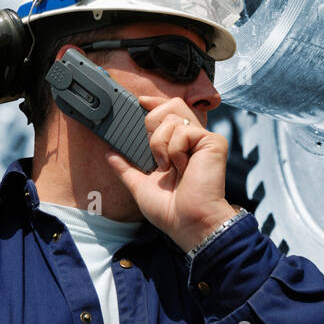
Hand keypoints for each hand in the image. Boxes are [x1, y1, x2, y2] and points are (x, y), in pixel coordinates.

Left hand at [104, 96, 237, 251]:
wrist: (188, 222)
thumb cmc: (170, 210)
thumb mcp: (140, 186)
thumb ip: (126, 168)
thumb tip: (110, 154)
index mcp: (177, 148)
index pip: (168, 113)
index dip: (155, 103)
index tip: (139, 101)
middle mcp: (192, 141)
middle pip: (172, 106)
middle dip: (153, 124)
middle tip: (155, 152)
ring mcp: (203, 140)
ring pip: (172, 118)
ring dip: (160, 145)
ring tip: (168, 167)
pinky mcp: (213, 142)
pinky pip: (184, 131)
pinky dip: (175, 151)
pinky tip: (182, 167)